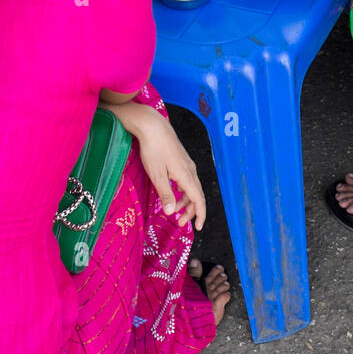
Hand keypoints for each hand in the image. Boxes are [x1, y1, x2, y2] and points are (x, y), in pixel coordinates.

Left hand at [133, 109, 205, 229]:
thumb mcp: (157, 175)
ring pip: (191, 187)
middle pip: (196, 195)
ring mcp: (186, 163)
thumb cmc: (153, 149)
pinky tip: (172, 192)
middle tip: (179, 223)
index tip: (198, 228)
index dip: (200, 215)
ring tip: (173, 210)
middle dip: (190, 211)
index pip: (198, 199)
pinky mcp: (180, 159)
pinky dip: (181, 190)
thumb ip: (165, 194)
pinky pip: (186, 179)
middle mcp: (190, 170)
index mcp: (186, 175)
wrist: (152, 126)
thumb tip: (172, 212)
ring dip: (184, 201)